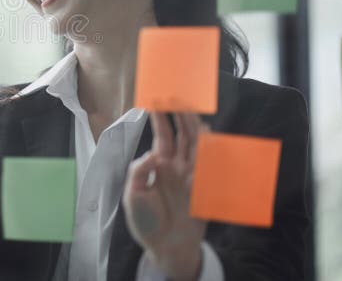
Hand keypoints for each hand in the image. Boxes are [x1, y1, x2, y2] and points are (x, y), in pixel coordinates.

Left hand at [122, 112, 208, 280]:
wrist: (165, 248)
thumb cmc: (145, 222)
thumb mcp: (133, 195)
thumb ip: (139, 172)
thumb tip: (154, 156)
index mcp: (158, 164)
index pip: (162, 134)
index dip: (160, 117)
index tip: (158, 97)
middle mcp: (176, 166)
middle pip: (181, 134)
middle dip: (181, 114)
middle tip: (179, 94)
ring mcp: (191, 176)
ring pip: (195, 145)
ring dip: (194, 127)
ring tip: (191, 109)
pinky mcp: (203, 189)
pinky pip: (208, 165)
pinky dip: (209, 150)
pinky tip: (208, 136)